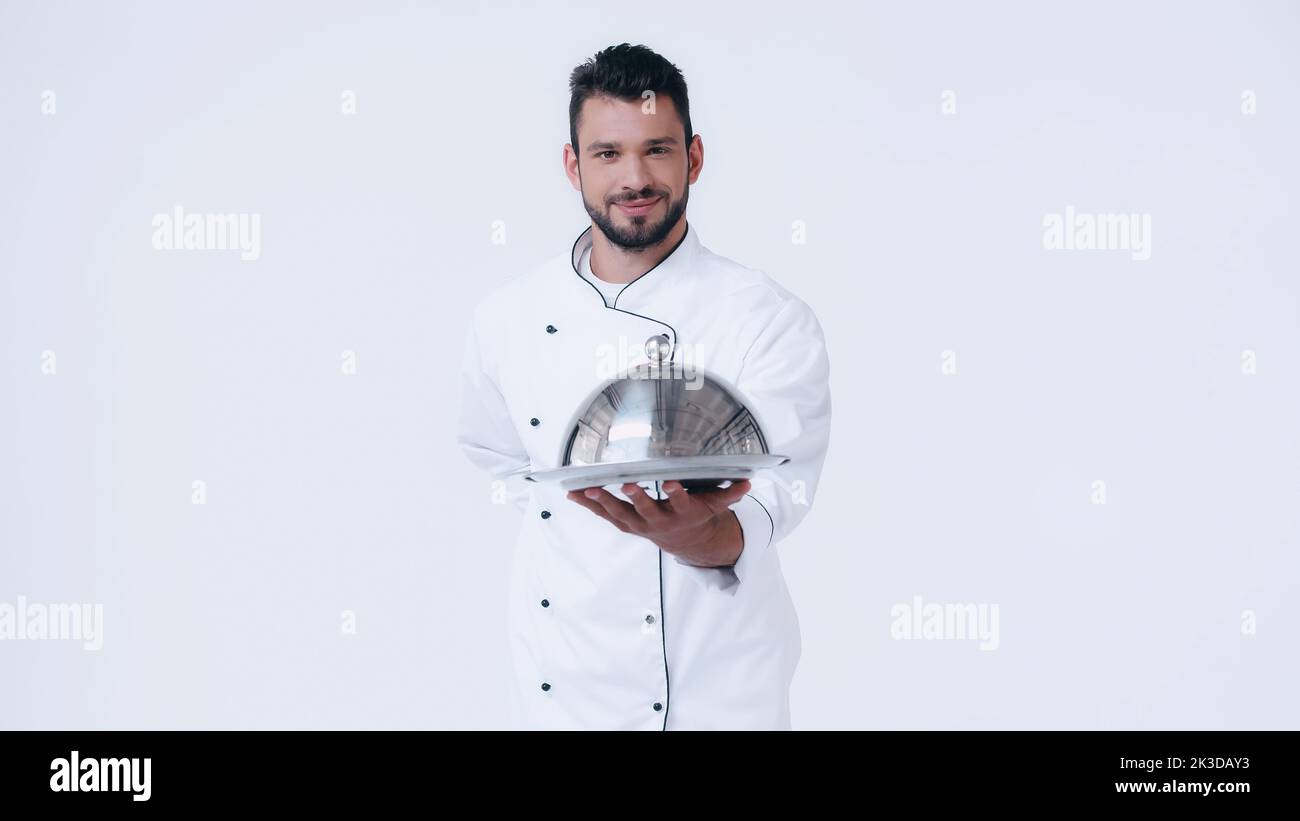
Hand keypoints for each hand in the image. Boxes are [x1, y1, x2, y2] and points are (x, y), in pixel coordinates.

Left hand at [566, 480, 750, 566]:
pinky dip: (589, 505)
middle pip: (646, 510)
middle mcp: (659, 521)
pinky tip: (573, 493)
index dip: (675, 493)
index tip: (670, 481)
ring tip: (587, 490)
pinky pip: (605, 514)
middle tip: (625, 484)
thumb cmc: (696, 514)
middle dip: (636, 498)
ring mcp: (640, 524)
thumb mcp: (714, 506)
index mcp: (682, 513)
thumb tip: (748, 483)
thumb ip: (729, 494)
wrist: (683, 541)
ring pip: (620, 514)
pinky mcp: (625, 524)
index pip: (680, 502)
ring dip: (603, 502)